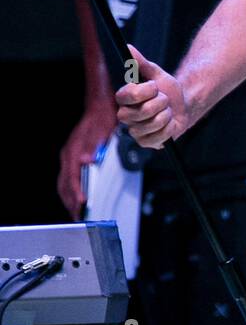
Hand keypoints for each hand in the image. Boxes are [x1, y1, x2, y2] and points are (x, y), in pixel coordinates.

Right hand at [57, 99, 116, 217]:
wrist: (100, 108)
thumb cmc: (103, 120)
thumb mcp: (102, 132)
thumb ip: (93, 147)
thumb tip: (86, 161)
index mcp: (74, 151)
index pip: (72, 177)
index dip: (76, 192)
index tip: (82, 204)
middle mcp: (68, 156)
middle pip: (65, 184)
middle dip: (71, 202)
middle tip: (78, 216)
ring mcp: (68, 157)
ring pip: (63, 183)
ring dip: (68, 199)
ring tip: (76, 213)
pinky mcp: (72, 158)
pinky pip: (66, 179)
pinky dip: (69, 191)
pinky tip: (75, 198)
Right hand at [114, 43, 188, 148]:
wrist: (181, 105)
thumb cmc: (166, 89)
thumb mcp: (156, 74)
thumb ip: (141, 62)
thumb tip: (128, 47)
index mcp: (124, 98)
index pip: (128, 95)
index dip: (146, 90)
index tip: (155, 86)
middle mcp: (125, 115)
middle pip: (142, 111)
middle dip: (160, 103)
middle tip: (164, 100)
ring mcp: (135, 131)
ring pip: (153, 123)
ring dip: (167, 115)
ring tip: (167, 111)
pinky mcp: (146, 143)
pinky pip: (160, 137)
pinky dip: (170, 128)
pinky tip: (169, 124)